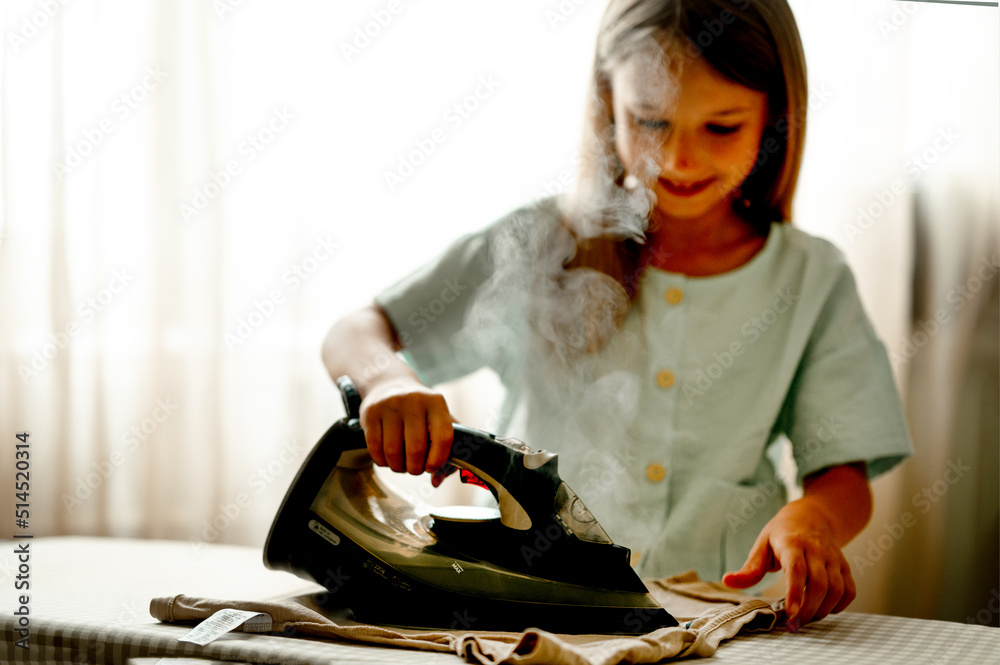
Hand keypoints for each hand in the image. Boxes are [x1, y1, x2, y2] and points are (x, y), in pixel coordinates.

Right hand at [358, 377, 454, 476]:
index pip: (443, 437)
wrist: (389, 385)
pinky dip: (382, 461)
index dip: (438, 459)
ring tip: (401, 464)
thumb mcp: (437, 420)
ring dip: (397, 467)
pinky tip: (387, 458)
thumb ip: (446, 451)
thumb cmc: (419, 411)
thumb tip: (437, 481)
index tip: (432, 467)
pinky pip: (374, 448)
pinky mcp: (370, 412)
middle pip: (416, 449)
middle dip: (415, 468)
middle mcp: (414, 401)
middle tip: (414, 468)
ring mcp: (390, 405)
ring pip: (393, 451)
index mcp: (436, 403)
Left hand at [722, 499, 856, 631]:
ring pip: (837, 589)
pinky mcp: (844, 566)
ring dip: (823, 610)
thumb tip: (727, 581)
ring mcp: (833, 558)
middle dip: (808, 609)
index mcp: (792, 543)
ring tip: (806, 619)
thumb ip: (749, 568)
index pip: (797, 568)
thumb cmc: (782, 533)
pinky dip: (840, 605)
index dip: (795, 591)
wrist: (813, 516)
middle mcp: (816, 550)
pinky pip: (849, 590)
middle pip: (818, 584)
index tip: (790, 612)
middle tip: (794, 625)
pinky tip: (824, 609)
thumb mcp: (761, 544)